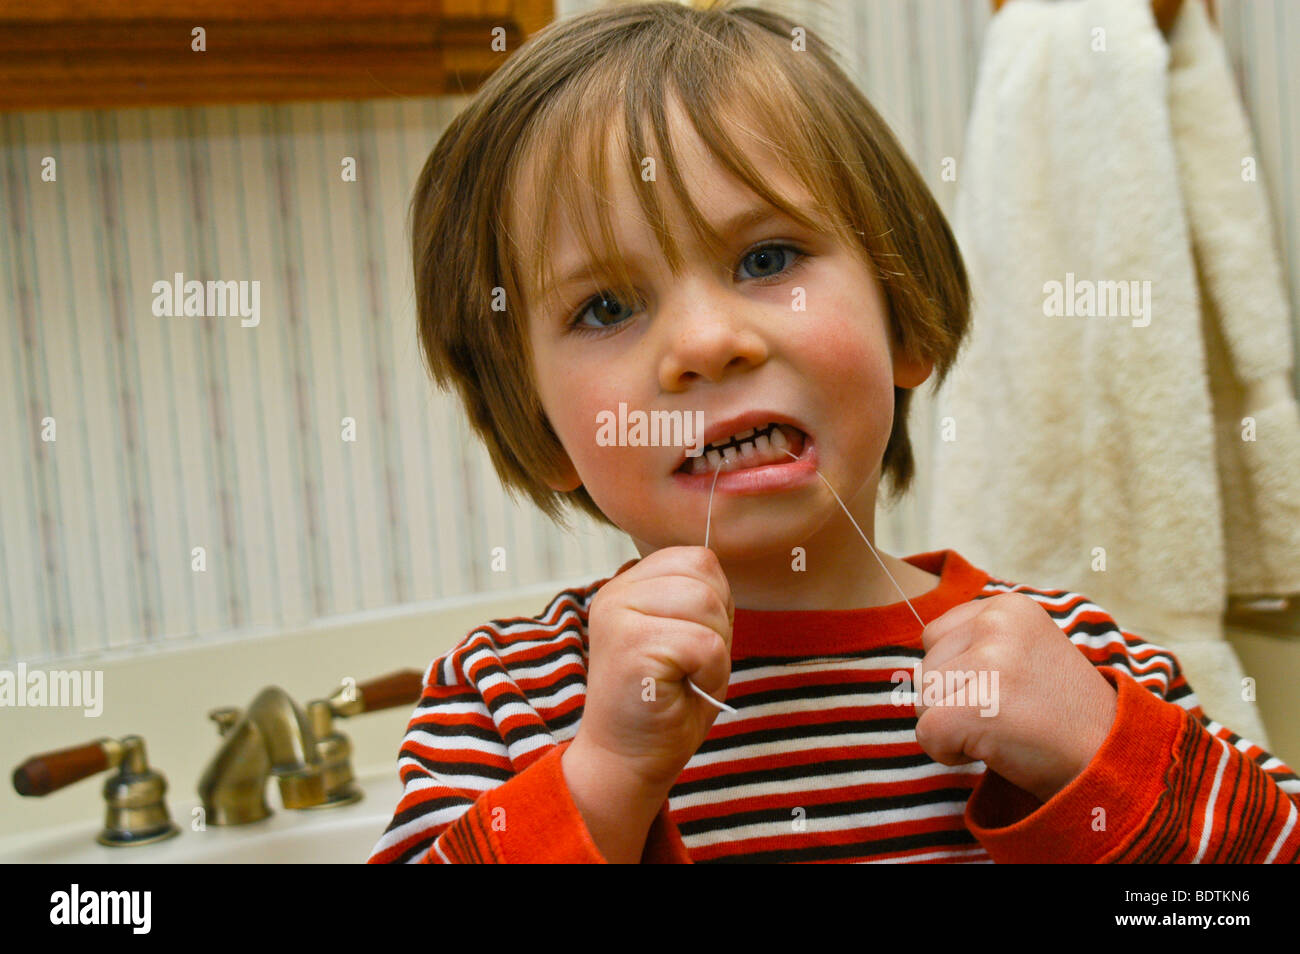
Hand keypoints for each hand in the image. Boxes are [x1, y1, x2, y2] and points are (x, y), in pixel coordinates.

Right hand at [574, 545, 734, 793]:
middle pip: (704, 572)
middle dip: (718, 622)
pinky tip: (683, 689)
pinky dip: (710, 671)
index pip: (697, 557)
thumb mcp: (683, 633)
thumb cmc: (664, 703)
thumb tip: (714, 561)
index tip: (694, 642)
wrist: (626, 761)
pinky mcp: (630, 644)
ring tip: (686, 675)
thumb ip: (694, 594)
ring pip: (706, 602)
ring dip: (714, 647)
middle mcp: (617, 591)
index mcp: (629, 584)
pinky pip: (705, 643)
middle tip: (691, 662)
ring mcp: (619, 614)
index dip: (716, 599)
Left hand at [911, 593, 1117, 802]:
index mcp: (1008, 606)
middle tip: (1006, 715)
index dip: (957, 675)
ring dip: (952, 726)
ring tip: (1003, 728)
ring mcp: (991, 661)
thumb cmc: (1060, 714)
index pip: (935, 637)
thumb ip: (976, 644)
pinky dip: (948, 752)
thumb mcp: (1023, 653)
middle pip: (925, 668)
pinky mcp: (979, 705)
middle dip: (952, 701)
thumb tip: (917, 666)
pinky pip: (927, 733)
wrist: (1112, 760)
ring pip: (923, 699)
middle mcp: (998, 623)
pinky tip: (992, 750)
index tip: (1001, 690)